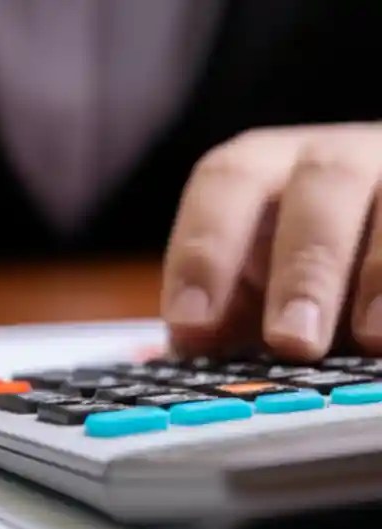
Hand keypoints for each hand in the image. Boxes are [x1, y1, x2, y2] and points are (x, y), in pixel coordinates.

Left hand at [162, 123, 381, 361]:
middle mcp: (331, 156)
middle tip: (293, 340)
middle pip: (320, 186)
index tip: (192, 325)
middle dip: (305, 267)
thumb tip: (189, 349)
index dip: (205, 247)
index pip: (225, 182)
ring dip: (381, 270)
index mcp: (261, 167)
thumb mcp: (253, 286)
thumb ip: (220, 313)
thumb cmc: (299, 269)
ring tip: (369, 337)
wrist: (378, 239)